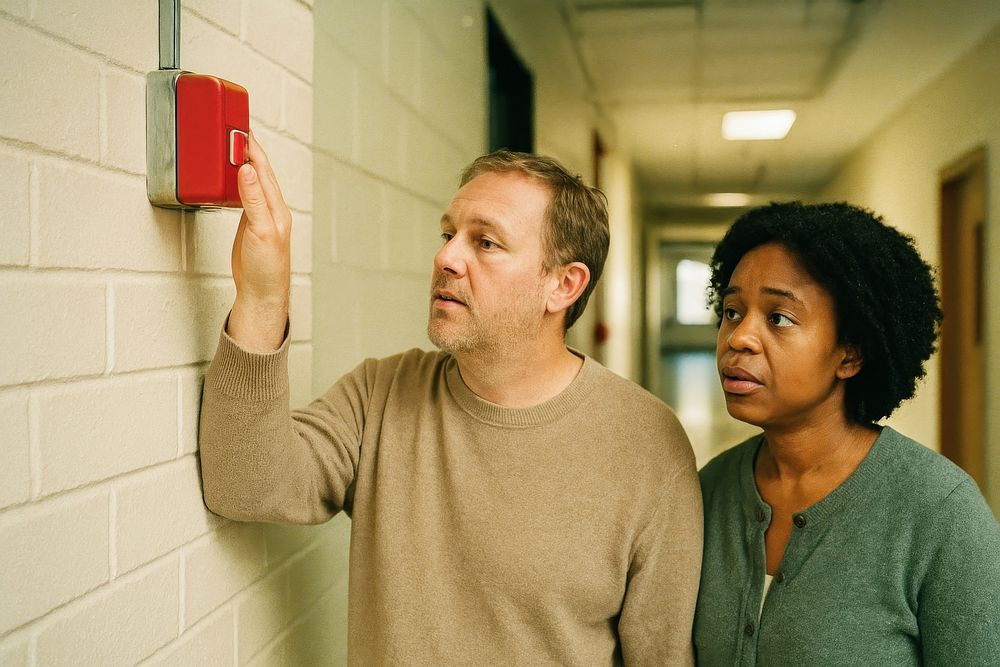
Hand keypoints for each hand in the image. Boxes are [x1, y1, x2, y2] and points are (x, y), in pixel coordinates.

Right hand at [227, 132, 291, 351]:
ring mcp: (261, 216)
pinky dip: (237, 181)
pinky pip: (244, 195)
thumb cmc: (267, 268)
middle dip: (248, 149)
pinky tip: (231, 178)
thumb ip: (253, 200)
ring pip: (253, 182)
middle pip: (259, 172)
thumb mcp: (260, 231)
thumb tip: (246, 169)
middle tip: (235, 129)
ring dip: (243, 163)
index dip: (252, 148)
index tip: (241, 128)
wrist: (262, 293)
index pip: (263, 170)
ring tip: (232, 146)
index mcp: (276, 207)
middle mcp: (271, 209)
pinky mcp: (250, 225)